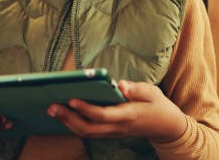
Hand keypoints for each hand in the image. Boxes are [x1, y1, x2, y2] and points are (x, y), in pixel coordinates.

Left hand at [47, 80, 186, 142]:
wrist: (167, 127)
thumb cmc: (158, 106)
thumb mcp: (152, 92)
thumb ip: (135, 89)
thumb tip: (119, 84)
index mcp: (128, 115)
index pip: (103, 115)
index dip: (86, 109)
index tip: (71, 99)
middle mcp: (118, 127)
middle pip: (89, 129)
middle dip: (68, 118)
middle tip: (51, 106)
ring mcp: (114, 132)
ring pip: (87, 133)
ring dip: (68, 122)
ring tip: (52, 109)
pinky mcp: (111, 132)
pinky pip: (90, 131)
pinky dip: (75, 124)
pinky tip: (64, 114)